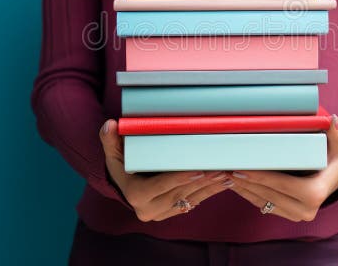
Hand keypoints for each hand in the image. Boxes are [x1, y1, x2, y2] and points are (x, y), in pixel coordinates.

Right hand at [99, 119, 231, 221]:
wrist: (125, 184)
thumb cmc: (121, 164)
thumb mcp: (113, 152)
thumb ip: (110, 139)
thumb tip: (109, 125)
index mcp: (135, 195)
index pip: (159, 186)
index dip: (178, 179)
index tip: (197, 170)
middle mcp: (148, 209)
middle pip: (178, 194)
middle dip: (201, 182)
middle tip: (220, 168)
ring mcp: (162, 213)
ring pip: (189, 199)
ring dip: (210, 187)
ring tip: (227, 173)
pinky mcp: (173, 213)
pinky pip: (194, 203)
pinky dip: (210, 192)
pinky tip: (225, 182)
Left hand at [227, 114, 337, 221]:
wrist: (335, 180)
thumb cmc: (334, 160)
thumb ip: (336, 134)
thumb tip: (333, 120)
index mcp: (316, 193)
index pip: (283, 184)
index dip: (261, 177)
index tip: (241, 167)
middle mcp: (306, 210)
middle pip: (269, 194)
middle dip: (246, 182)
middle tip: (226, 167)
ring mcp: (296, 215)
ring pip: (263, 202)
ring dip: (243, 189)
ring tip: (225, 174)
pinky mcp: (288, 215)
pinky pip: (263, 206)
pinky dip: (248, 194)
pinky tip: (235, 183)